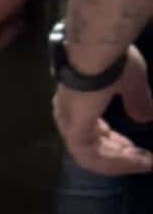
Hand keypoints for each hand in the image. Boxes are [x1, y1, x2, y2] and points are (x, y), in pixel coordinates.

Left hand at [54, 48, 152, 173]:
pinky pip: (93, 157)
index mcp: (79, 103)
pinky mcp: (74, 130)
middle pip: (94, 147)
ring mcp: (70, 124)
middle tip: (146, 161)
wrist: (101, 50)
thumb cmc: (112, 59)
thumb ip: (137, 101)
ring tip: (146, 163)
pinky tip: (139, 161)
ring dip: (122, 163)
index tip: (141, 152)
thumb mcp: (132, 82)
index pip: (95, 133)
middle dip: (121, 156)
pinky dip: (117, 162)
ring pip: (93, 156)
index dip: (117, 145)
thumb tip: (145, 118)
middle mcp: (69, 116)